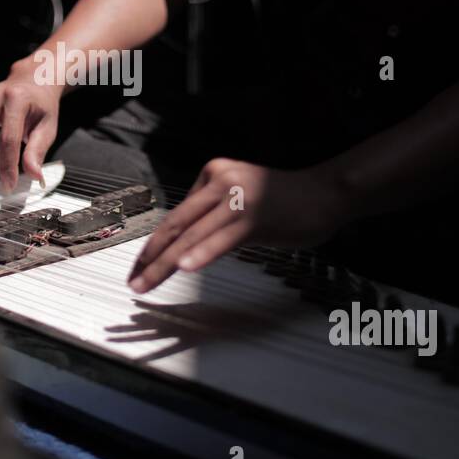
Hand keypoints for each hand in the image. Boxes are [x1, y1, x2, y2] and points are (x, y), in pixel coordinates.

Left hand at [127, 159, 351, 293]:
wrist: (326, 192)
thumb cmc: (285, 200)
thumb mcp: (239, 195)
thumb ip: (212, 211)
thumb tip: (184, 240)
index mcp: (212, 174)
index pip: (174, 216)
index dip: (152, 246)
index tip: (138, 267)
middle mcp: (219, 182)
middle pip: (175, 227)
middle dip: (149, 258)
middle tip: (132, 282)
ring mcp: (237, 199)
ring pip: (192, 237)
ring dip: (164, 265)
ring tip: (146, 284)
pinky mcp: (255, 218)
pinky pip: (222, 240)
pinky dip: (202, 255)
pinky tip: (185, 268)